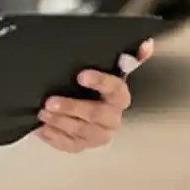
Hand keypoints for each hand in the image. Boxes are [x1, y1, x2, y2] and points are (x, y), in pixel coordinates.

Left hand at [35, 38, 153, 152]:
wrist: (83, 105)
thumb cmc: (92, 86)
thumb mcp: (104, 68)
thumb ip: (126, 57)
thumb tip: (146, 44)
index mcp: (119, 97)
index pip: (116, 89)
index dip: (100, 82)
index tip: (82, 75)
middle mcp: (112, 118)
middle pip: (96, 115)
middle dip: (72, 108)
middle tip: (51, 102)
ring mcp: (98, 134)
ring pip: (82, 132)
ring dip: (61, 122)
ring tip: (44, 112)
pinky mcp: (83, 145)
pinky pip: (70, 145)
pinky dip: (55, 137)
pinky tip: (43, 128)